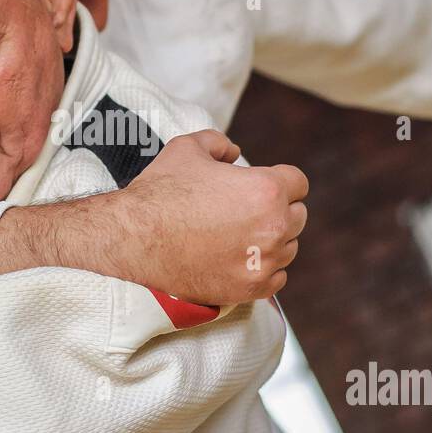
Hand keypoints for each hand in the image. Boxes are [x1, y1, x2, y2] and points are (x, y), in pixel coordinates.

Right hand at [0, 130, 308, 304]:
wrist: (133, 240)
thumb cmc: (160, 193)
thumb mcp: (188, 148)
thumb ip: (219, 143)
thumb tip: (234, 152)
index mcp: (266, 189)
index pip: (299, 183)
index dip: (280, 180)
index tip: (263, 186)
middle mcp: (273, 227)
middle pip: (298, 216)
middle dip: (277, 210)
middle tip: (248, 211)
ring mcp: (263, 262)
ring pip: (289, 248)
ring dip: (272, 240)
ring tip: (241, 235)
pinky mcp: (251, 289)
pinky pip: (278, 278)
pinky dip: (264, 269)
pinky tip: (241, 259)